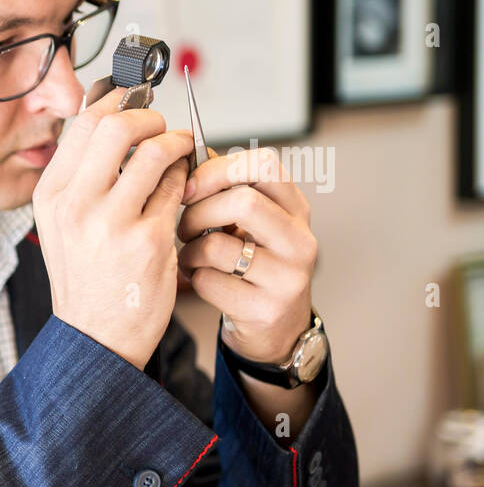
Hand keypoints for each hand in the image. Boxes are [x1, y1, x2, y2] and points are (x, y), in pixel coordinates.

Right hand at [33, 86, 193, 371]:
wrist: (96, 337)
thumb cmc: (86, 278)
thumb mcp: (64, 224)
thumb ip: (81, 176)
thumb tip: (111, 118)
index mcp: (52, 195)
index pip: (84, 123)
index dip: (115, 101)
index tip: (133, 99)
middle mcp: (76, 205)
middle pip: (118, 126)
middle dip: (149, 117)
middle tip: (161, 128)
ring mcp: (112, 222)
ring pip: (155, 152)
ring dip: (177, 145)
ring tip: (181, 155)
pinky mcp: (149, 240)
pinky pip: (176, 189)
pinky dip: (186, 181)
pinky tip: (183, 191)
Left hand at [177, 147, 316, 364]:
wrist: (275, 329)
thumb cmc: (254, 266)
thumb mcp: (252, 224)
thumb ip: (228, 191)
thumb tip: (188, 157)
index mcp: (295, 209)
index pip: (264, 164)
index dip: (218, 169)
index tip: (191, 186)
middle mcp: (300, 240)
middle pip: (242, 202)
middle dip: (198, 212)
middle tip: (185, 226)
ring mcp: (287, 278)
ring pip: (219, 246)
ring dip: (189, 250)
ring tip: (190, 256)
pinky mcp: (266, 309)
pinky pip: (209, 282)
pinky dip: (192, 278)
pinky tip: (198, 279)